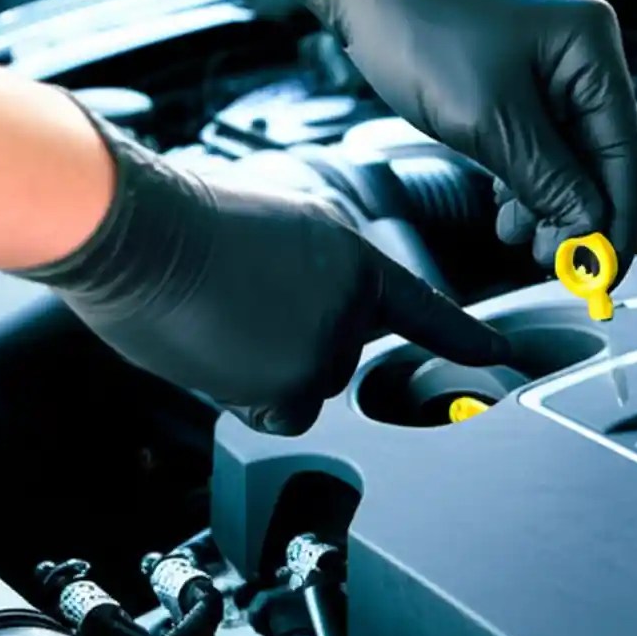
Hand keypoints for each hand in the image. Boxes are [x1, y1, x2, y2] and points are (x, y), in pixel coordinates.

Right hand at [15, 101, 508, 434]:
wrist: (139, 229)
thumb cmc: (187, 221)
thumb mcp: (279, 223)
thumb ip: (318, 271)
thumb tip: (314, 305)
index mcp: (354, 259)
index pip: (424, 309)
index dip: (463, 337)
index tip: (498, 355)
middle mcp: (351, 306)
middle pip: (340, 358)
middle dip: (296, 347)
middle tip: (245, 313)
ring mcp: (325, 347)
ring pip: (306, 385)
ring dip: (268, 371)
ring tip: (224, 324)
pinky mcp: (290, 385)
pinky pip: (281, 414)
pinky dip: (251, 399)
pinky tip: (221, 356)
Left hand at [280, 0, 636, 282]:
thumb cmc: (421, 28)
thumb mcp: (489, 118)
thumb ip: (546, 178)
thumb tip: (589, 226)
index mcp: (591, 50)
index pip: (624, 152)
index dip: (618, 218)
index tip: (606, 273)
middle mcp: (580, 57)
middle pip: (598, 158)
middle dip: (579, 216)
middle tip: (557, 265)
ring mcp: (548, 69)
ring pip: (566, 157)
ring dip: (549, 205)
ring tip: (523, 241)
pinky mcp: (516, 82)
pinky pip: (537, 144)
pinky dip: (525, 182)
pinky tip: (509, 211)